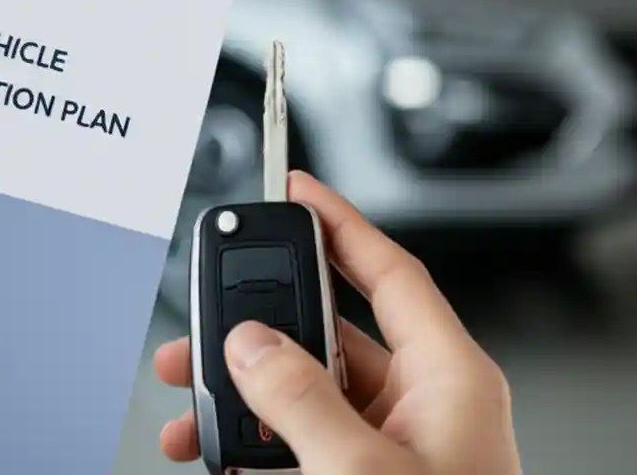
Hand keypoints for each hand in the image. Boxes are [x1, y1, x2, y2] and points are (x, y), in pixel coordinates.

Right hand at [154, 171, 520, 473]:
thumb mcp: (361, 472)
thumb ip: (300, 401)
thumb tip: (250, 344)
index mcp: (448, 378)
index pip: (389, 272)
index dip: (341, 223)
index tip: (297, 190)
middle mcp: (421, 404)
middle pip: (326, 333)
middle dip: (256, 329)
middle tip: (202, 322)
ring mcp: (390, 447)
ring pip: (301, 391)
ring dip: (240, 396)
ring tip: (188, 404)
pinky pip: (297, 441)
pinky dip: (253, 444)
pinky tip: (218, 455)